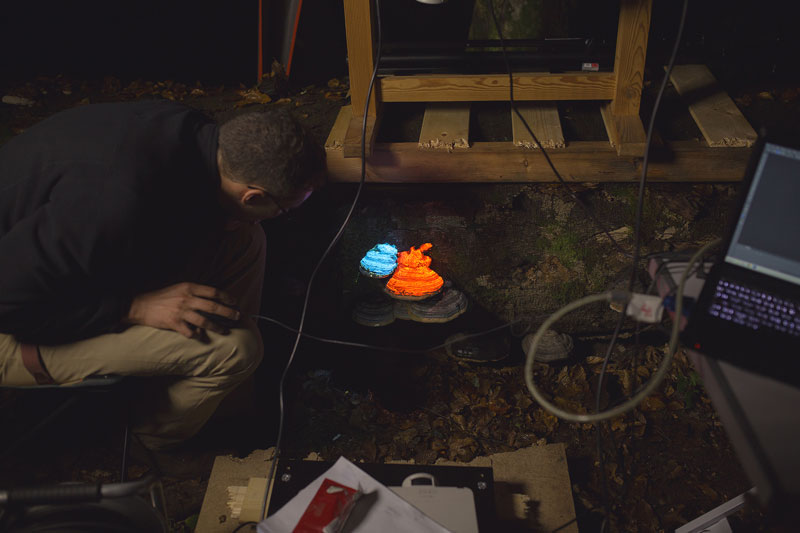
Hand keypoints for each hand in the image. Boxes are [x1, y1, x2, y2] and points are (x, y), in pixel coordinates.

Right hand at [126, 282, 240, 337]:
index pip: (213, 292)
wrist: (140, 305)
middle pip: (213, 306)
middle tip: (237, 316)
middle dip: (228, 312)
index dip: (226, 297)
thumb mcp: (178, 288)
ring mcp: (181, 312)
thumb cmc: (161, 297)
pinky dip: (197, 335)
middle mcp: (187, 299)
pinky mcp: (174, 323)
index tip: (234, 302)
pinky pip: (191, 332)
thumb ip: (194, 292)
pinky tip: (201, 336)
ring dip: (217, 327)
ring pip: (205, 321)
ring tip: (224, 330)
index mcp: (189, 287)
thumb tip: (212, 298)